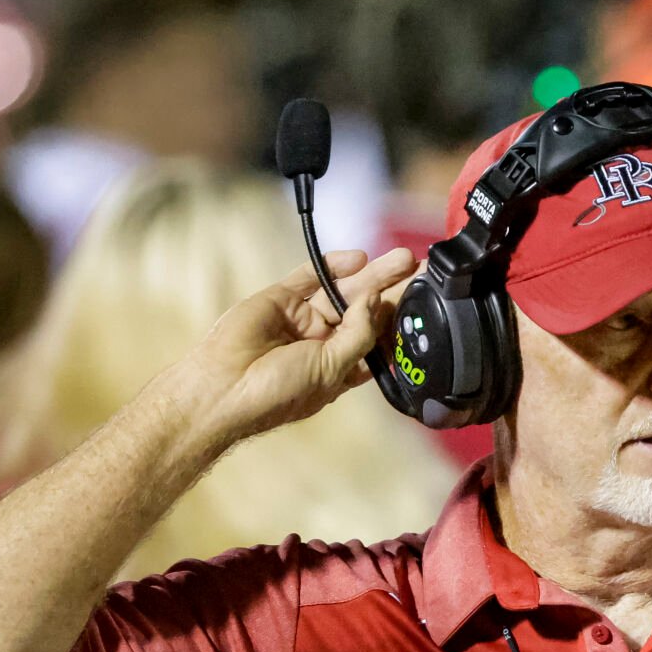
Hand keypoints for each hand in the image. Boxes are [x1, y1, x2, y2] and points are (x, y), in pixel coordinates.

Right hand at [172, 247, 416, 447]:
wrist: (223, 387)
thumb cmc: (278, 392)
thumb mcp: (333, 369)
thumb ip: (359, 334)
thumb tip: (377, 299)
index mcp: (340, 367)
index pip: (377, 338)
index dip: (401, 321)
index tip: (428, 303)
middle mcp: (324, 342)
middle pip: (366, 310)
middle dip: (394, 290)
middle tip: (422, 271)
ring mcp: (301, 319)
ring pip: (343, 290)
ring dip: (373, 274)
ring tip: (402, 259)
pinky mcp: (280, 299)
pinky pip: (310, 276)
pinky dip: (332, 266)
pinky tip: (358, 258)